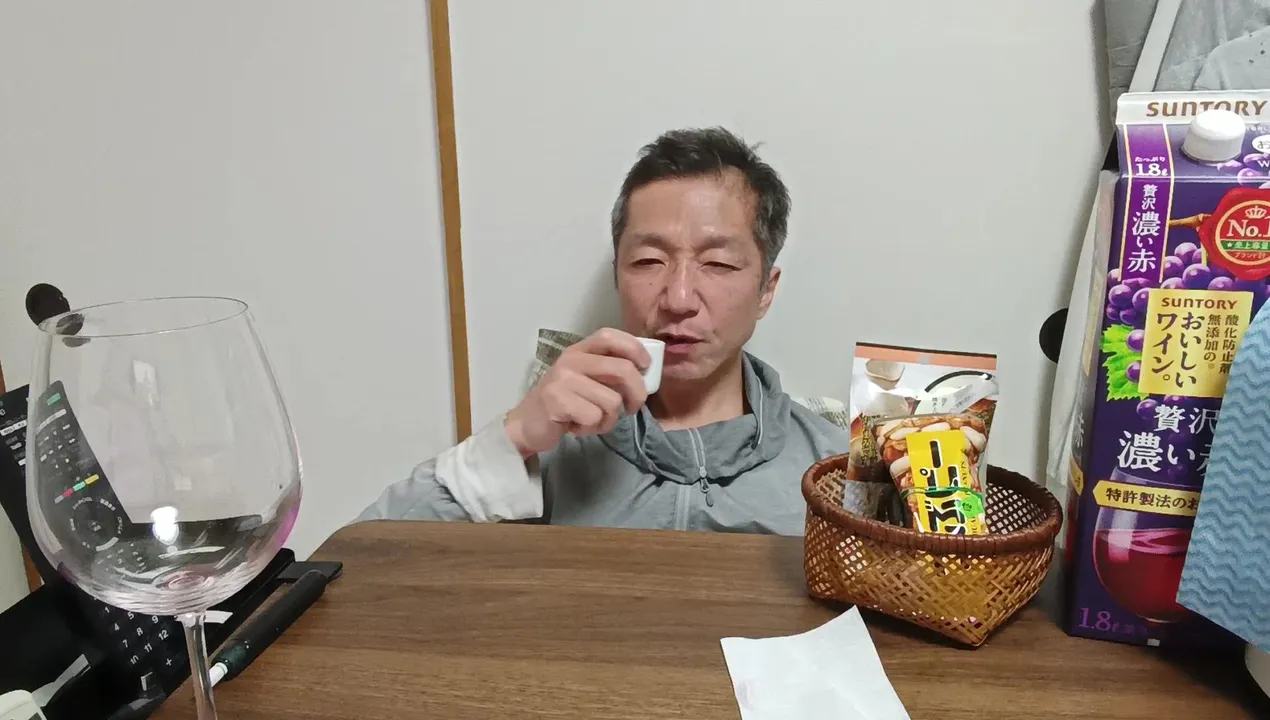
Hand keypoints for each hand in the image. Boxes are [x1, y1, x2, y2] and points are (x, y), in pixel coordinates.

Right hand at [504, 328, 649, 457]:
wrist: (527, 424)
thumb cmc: (564, 402)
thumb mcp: (584, 379)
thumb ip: (608, 373)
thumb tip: (644, 376)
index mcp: (579, 350)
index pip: (610, 336)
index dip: (634, 348)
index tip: (645, 367)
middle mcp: (570, 360)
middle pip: (622, 369)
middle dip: (637, 393)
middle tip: (633, 408)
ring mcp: (562, 380)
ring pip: (612, 400)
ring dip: (610, 418)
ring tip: (593, 419)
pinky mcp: (557, 402)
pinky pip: (595, 417)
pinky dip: (593, 428)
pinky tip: (578, 426)